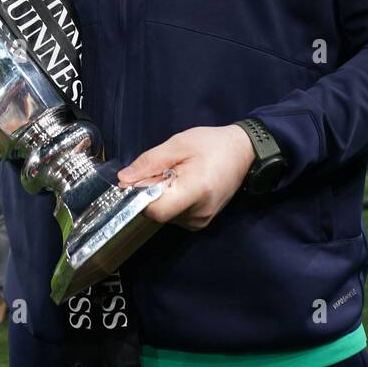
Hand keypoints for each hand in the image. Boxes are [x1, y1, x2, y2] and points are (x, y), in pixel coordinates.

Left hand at [117, 125, 256, 231]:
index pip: (156, 211)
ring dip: (163, 197)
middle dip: (152, 193)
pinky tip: (183, 185)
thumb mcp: (178, 144)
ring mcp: (202, 221)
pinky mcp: (202, 222)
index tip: (139, 180)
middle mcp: (199, 214)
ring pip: (166, 215)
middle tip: (164, 170)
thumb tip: (124, 180)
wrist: (243, 152)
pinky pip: (176, 216)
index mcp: (195, 192)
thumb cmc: (212, 144)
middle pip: (159, 213)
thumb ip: (149, 163)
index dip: (141, 196)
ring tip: (177, 175)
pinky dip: (172, 201)